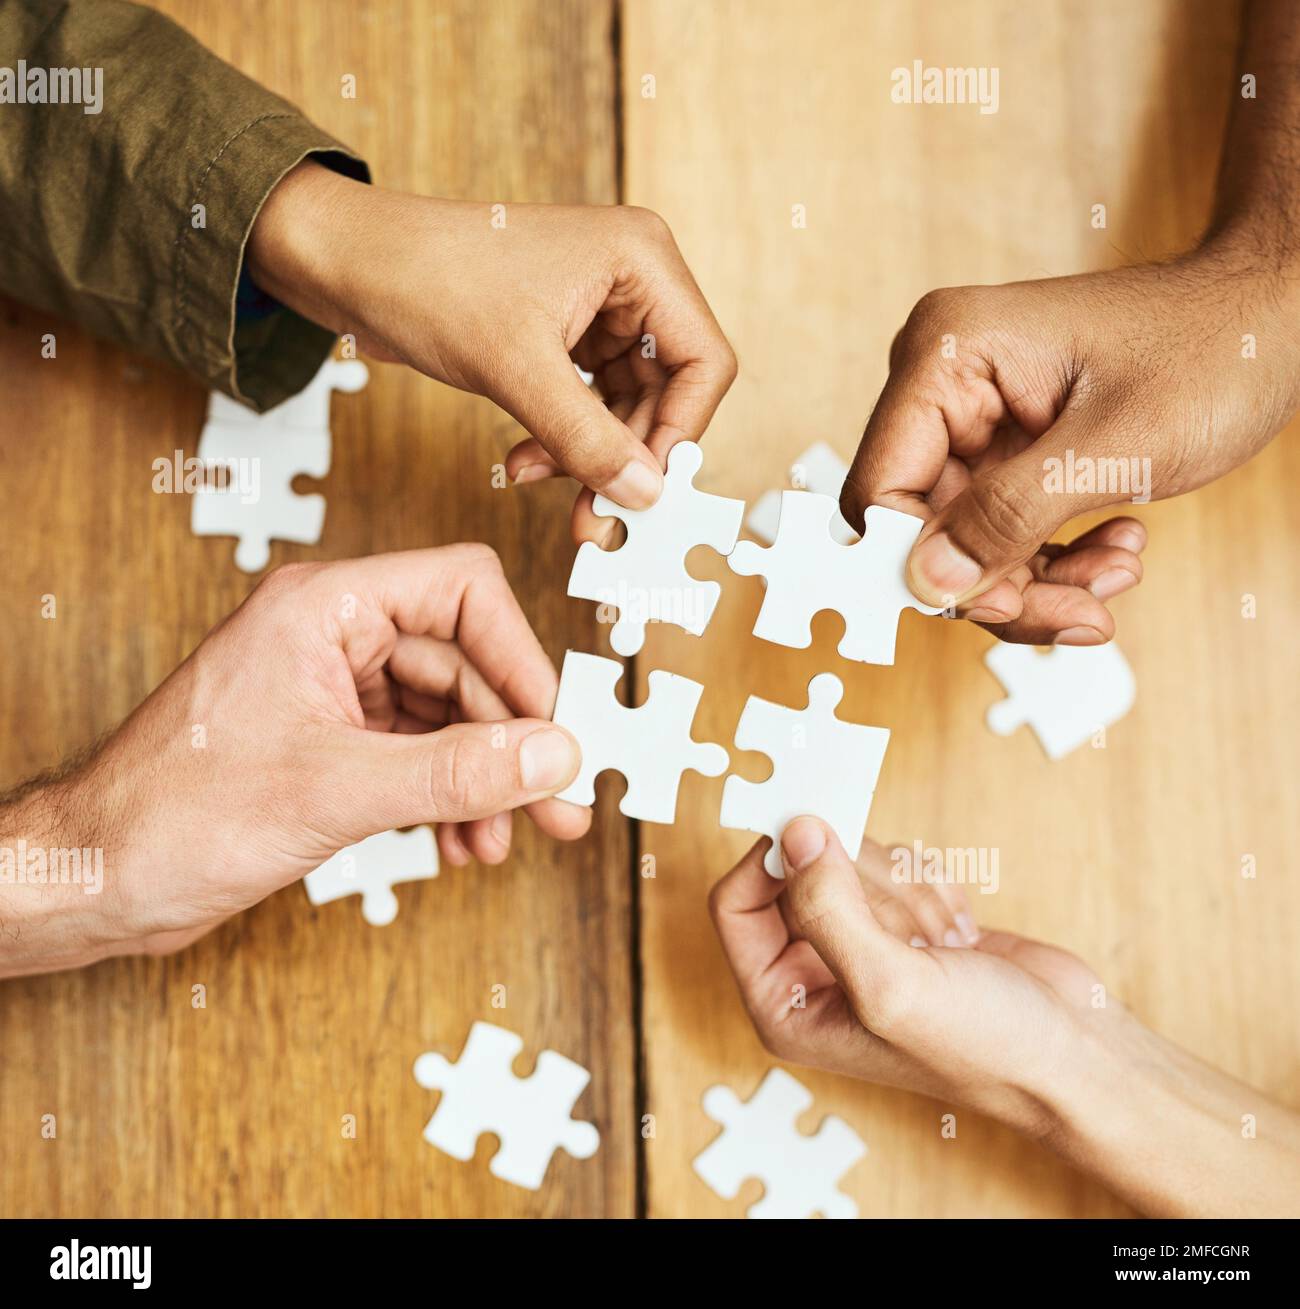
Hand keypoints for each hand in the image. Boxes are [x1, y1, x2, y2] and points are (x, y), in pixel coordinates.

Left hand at [0, 546, 587, 976]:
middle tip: (556, 805)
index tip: (554, 729)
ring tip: (504, 839)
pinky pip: (419, 756)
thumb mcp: (333, 791)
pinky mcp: (332, 744)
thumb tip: (552, 757)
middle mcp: (334, 637)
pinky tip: (462, 844)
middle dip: (513, 740)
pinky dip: (449, 799)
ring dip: (485, 778)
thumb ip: (454, 771)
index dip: (521, 657)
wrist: (95, 881)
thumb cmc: (172, 814)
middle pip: (466, 663)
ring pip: (449, 717)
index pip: (462, 591)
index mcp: (325, 606)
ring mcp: (334, 692)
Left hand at [247, 163, 737, 539]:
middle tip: (594, 513)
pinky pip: (587, 405)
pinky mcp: (565, 335)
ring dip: (586, 455)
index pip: (704, 363)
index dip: (682, 434)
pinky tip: (521, 461)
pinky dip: (561, 440)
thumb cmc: (428, 277)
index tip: (645, 487)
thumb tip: (644, 494)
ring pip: (626, 408)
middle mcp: (632, 281)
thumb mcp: (517, 369)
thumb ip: (588, 438)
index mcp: (641, 260)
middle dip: (626, 456)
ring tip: (534, 478)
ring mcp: (599, 309)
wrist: (351, 261)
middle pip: (667, 393)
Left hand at [709, 820, 1102, 1132]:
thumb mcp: (888, 985)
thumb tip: (794, 832)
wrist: (1072, 1055)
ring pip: (855, 859)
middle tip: (909, 930)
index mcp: (783, 1002)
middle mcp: (812, 970)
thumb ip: (826, 906)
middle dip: (864, 884)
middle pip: (801, 870)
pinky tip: (960, 937)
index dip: (768, 860)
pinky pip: (898, 861)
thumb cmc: (982, 1046)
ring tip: (942, 948)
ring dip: (906, 890)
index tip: (817, 829)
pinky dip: (934, 887)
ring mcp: (860, 940)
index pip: (735, 902)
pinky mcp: (904, 917)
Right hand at [841, 242, 1299, 643]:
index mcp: (946, 356)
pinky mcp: (1003, 447)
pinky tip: (1113, 552)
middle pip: (921, 527)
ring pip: (961, 543)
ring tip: (1115, 574)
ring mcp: (973, 418)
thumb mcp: (1113, 446)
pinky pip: (997, 531)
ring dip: (1035, 579)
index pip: (881, 488)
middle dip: (999, 582)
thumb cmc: (1212, 348)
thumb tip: (926, 581)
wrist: (1271, 318)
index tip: (992, 606)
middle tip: (1078, 609)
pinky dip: (1051, 559)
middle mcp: (944, 383)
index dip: (921, 563)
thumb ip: (1008, 515)